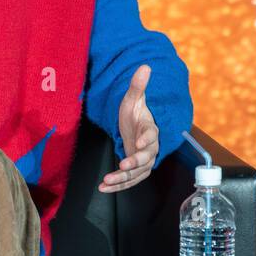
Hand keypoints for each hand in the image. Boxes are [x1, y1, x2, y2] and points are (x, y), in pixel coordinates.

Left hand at [98, 63, 159, 191]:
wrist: (135, 128)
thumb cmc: (135, 114)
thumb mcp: (133, 100)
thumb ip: (137, 86)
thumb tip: (145, 66)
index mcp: (150, 130)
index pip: (151, 135)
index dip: (146, 140)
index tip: (140, 143)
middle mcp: (150, 148)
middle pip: (146, 158)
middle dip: (134, 162)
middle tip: (123, 164)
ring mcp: (143, 162)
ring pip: (136, 173)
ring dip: (122, 179)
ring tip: (107, 181)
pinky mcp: (136, 171)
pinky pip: (129, 181)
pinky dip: (117, 186)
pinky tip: (103, 188)